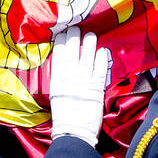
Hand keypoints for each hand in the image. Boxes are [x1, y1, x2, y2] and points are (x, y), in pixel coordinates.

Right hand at [48, 26, 110, 146]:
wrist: (73, 131)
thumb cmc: (63, 116)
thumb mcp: (56, 94)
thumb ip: (60, 79)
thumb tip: (63, 66)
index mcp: (57, 77)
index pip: (59, 52)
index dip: (62, 39)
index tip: (64, 30)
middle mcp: (70, 75)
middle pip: (72, 48)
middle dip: (74, 35)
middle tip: (77, 26)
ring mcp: (84, 79)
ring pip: (87, 54)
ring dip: (89, 42)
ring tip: (91, 34)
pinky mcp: (97, 86)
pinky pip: (99, 67)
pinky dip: (100, 57)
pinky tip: (102, 50)